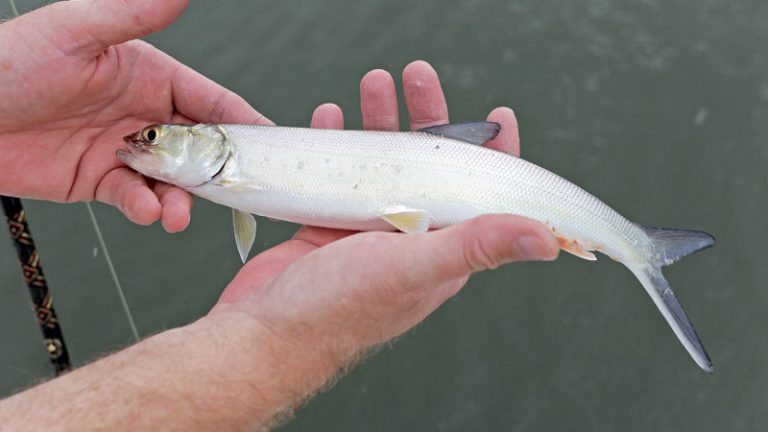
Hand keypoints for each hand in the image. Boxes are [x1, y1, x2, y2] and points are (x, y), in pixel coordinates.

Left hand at [0, 0, 266, 231]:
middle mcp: (144, 113)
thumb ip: (135, 14)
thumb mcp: (77, 31)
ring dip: (182, 200)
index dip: (243, 123)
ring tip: (177, 216)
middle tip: (230, 193)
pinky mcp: (99, 180)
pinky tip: (145, 211)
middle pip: (200, 147)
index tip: (271, 146)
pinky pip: (134, 198)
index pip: (211, 100)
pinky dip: (145, 208)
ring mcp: (124, 149)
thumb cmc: (11, 62)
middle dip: (216, 172)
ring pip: (172, 181)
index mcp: (149, 75)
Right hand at [209, 61, 559, 413]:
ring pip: (382, 164)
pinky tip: (329, 116)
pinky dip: (337, 143)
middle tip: (416, 74)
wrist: (265, 332)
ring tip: (372, 82)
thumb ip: (476, 246)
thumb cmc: (342, 307)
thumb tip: (549, 240)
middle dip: (425, 117)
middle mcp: (410, 238)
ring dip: (379, 121)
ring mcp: (366, 231)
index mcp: (442, 249)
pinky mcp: (327, 226)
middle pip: (428, 165)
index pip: (480, 195)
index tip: (498, 113)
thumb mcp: (415, 268)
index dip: (493, 155)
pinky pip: (339, 175)